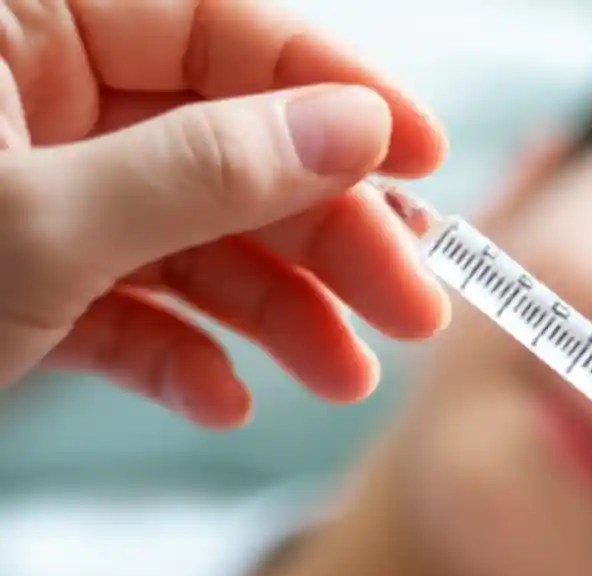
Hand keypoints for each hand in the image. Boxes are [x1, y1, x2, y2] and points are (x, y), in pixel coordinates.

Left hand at [0, 0, 450, 426]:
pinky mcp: (23, 285)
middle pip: (228, 150)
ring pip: (191, 239)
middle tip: (413, 307)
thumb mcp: (41, 223)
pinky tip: (222, 399)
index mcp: (23, 28)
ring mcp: (34, 195)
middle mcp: (35, 102)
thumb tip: (357, 127)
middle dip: (327, 239)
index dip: (333, 89)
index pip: (216, 31)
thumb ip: (204, 170)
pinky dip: (179, 355)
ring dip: (277, 313)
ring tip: (346, 376)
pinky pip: (125, 308)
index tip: (427, 155)